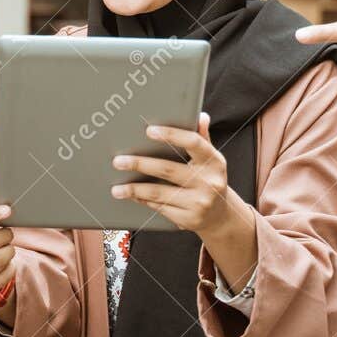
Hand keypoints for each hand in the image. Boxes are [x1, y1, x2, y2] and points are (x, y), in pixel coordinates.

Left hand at [109, 114, 239, 237]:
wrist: (220, 216)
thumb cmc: (209, 180)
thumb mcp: (210, 160)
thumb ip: (202, 139)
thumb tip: (201, 116)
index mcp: (214, 162)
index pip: (193, 143)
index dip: (171, 135)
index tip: (148, 130)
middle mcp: (208, 182)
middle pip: (167, 169)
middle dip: (139, 164)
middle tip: (118, 161)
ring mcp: (199, 203)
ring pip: (158, 193)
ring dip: (134, 189)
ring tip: (116, 188)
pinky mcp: (188, 219)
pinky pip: (160, 207)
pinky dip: (143, 201)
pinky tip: (132, 196)